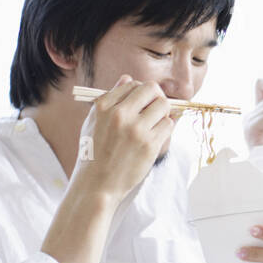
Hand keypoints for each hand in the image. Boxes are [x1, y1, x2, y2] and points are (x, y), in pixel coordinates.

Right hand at [71, 75, 179, 202]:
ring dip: (163, 113)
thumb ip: (110, 98)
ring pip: (164, 106)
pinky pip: (169, 125)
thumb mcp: (93, 121)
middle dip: (156, 97)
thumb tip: (128, 78)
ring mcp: (136, 130)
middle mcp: (120, 114)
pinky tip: (156, 135)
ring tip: (154, 124)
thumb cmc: (94, 152)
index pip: (132, 84)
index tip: (141, 103)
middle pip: (152, 89)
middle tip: (154, 109)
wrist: (97, 184)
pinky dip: (166, 128)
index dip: (140, 92)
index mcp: (103, 106)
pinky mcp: (149, 145)